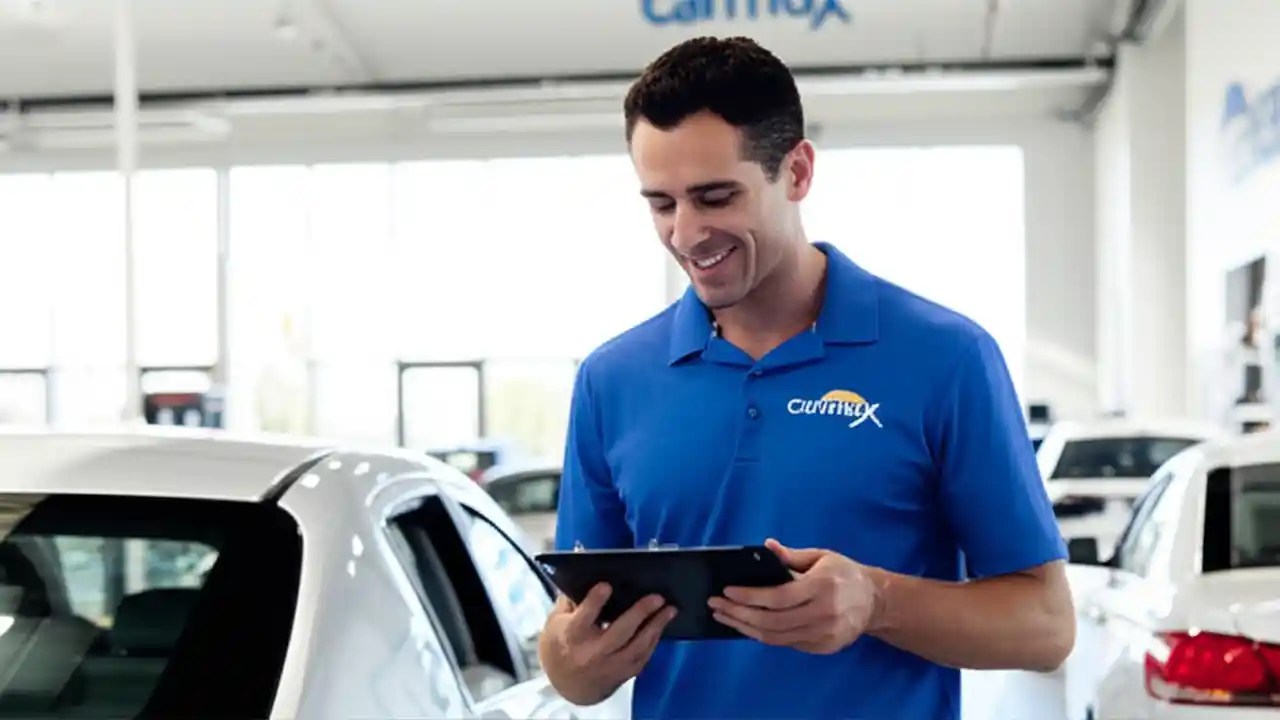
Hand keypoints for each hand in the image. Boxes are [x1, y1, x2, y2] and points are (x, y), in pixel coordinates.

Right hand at [544, 583, 676, 698]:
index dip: (594, 602)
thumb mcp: (556, 619)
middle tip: (657, 597)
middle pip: (618, 632)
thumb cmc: (560, 644)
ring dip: (655, 627)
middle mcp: (591, 653)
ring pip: (636, 647)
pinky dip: (654, 641)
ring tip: (669, 610)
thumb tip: (586, 573)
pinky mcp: (621, 675)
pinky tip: (661, 627)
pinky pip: (642, 658)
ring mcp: (608, 667)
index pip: (583, 617)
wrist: (565, 683)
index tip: (607, 586)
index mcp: (571, 636)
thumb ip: (571, 598)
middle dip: (640, 613)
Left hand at [708, 538, 880, 654]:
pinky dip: (763, 635)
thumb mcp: (822, 556)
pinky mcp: (823, 647)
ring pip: (776, 637)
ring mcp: (824, 635)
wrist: (875, 602)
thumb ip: (792, 556)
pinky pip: (786, 643)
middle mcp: (823, 614)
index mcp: (822, 587)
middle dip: (739, 614)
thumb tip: (766, 547)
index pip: (778, 597)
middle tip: (716, 605)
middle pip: (772, 621)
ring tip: (725, 617)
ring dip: (745, 628)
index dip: (749, 596)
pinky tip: (747, 625)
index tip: (727, 591)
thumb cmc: (844, 574)